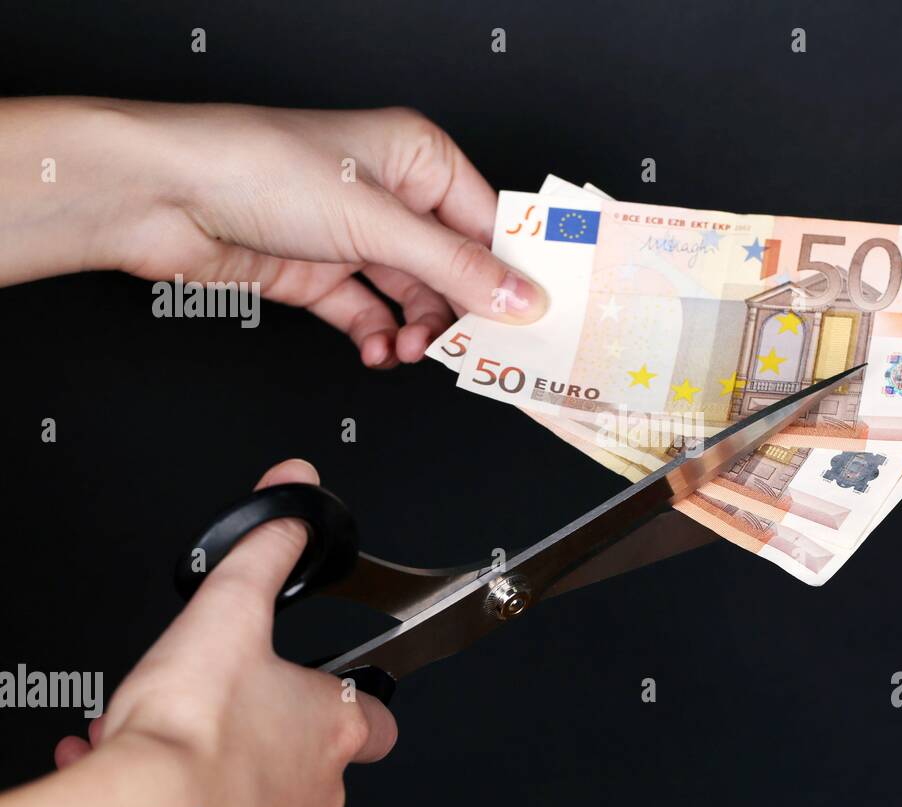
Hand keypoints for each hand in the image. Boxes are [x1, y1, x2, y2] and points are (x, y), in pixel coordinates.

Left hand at [0, 97, 547, 366]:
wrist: (160, 195)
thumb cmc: (258, 167)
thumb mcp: (378, 221)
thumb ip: (456, 268)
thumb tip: (520, 298)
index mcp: (418, 156)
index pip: (489, 222)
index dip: (513, 272)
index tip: (537, 317)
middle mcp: (390, 194)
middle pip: (454, 267)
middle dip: (462, 312)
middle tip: (476, 351)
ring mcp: (354, 236)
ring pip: (413, 296)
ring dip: (419, 330)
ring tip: (413, 350)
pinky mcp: (319, 272)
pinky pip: (369, 313)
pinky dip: (377, 337)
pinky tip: (379, 351)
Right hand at [45, 458, 396, 806]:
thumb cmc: (193, 733)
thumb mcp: (229, 611)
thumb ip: (265, 552)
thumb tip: (292, 506)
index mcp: (333, 725)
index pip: (377, 715)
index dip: (356, 694)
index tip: (334, 684)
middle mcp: (318, 790)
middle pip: (313, 759)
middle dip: (270, 733)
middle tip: (229, 710)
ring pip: (259, 798)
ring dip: (222, 767)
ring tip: (173, 739)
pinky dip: (178, 801)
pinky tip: (135, 770)